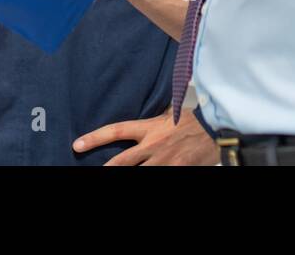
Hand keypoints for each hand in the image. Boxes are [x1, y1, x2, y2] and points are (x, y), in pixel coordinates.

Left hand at [73, 106, 218, 165]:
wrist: (216, 128)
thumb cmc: (194, 121)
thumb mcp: (169, 116)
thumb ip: (154, 123)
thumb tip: (142, 125)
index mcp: (149, 127)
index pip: (116, 130)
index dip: (94, 138)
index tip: (77, 144)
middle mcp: (152, 145)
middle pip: (121, 161)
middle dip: (104, 169)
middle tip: (90, 171)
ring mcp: (163, 160)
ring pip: (137, 173)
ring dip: (125, 175)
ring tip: (107, 177)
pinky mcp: (176, 170)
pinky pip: (159, 177)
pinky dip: (152, 177)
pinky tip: (152, 175)